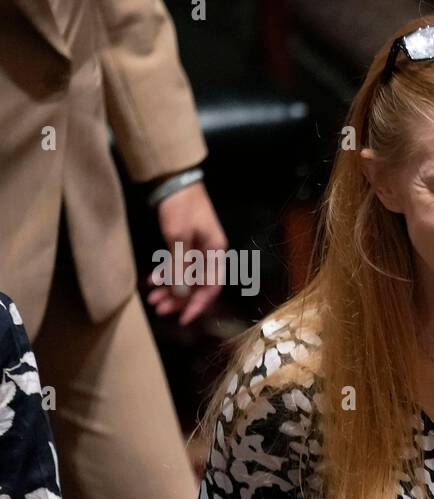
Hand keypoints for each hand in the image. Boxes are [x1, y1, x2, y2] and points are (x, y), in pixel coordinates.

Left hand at [149, 180, 226, 325]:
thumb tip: (180, 295)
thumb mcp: (178, 238)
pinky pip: (179, 266)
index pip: (211, 288)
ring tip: (153, 298)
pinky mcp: (185, 242)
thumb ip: (180, 268)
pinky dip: (167, 274)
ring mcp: (198, 248)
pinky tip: (153, 280)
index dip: (197, 305)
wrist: (173, 179)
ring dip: (171, 289)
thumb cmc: (180, 207)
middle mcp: (210, 253)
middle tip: (159, 309)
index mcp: (216, 252)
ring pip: (186, 277)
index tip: (182, 319)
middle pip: (197, 285)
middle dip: (179, 299)